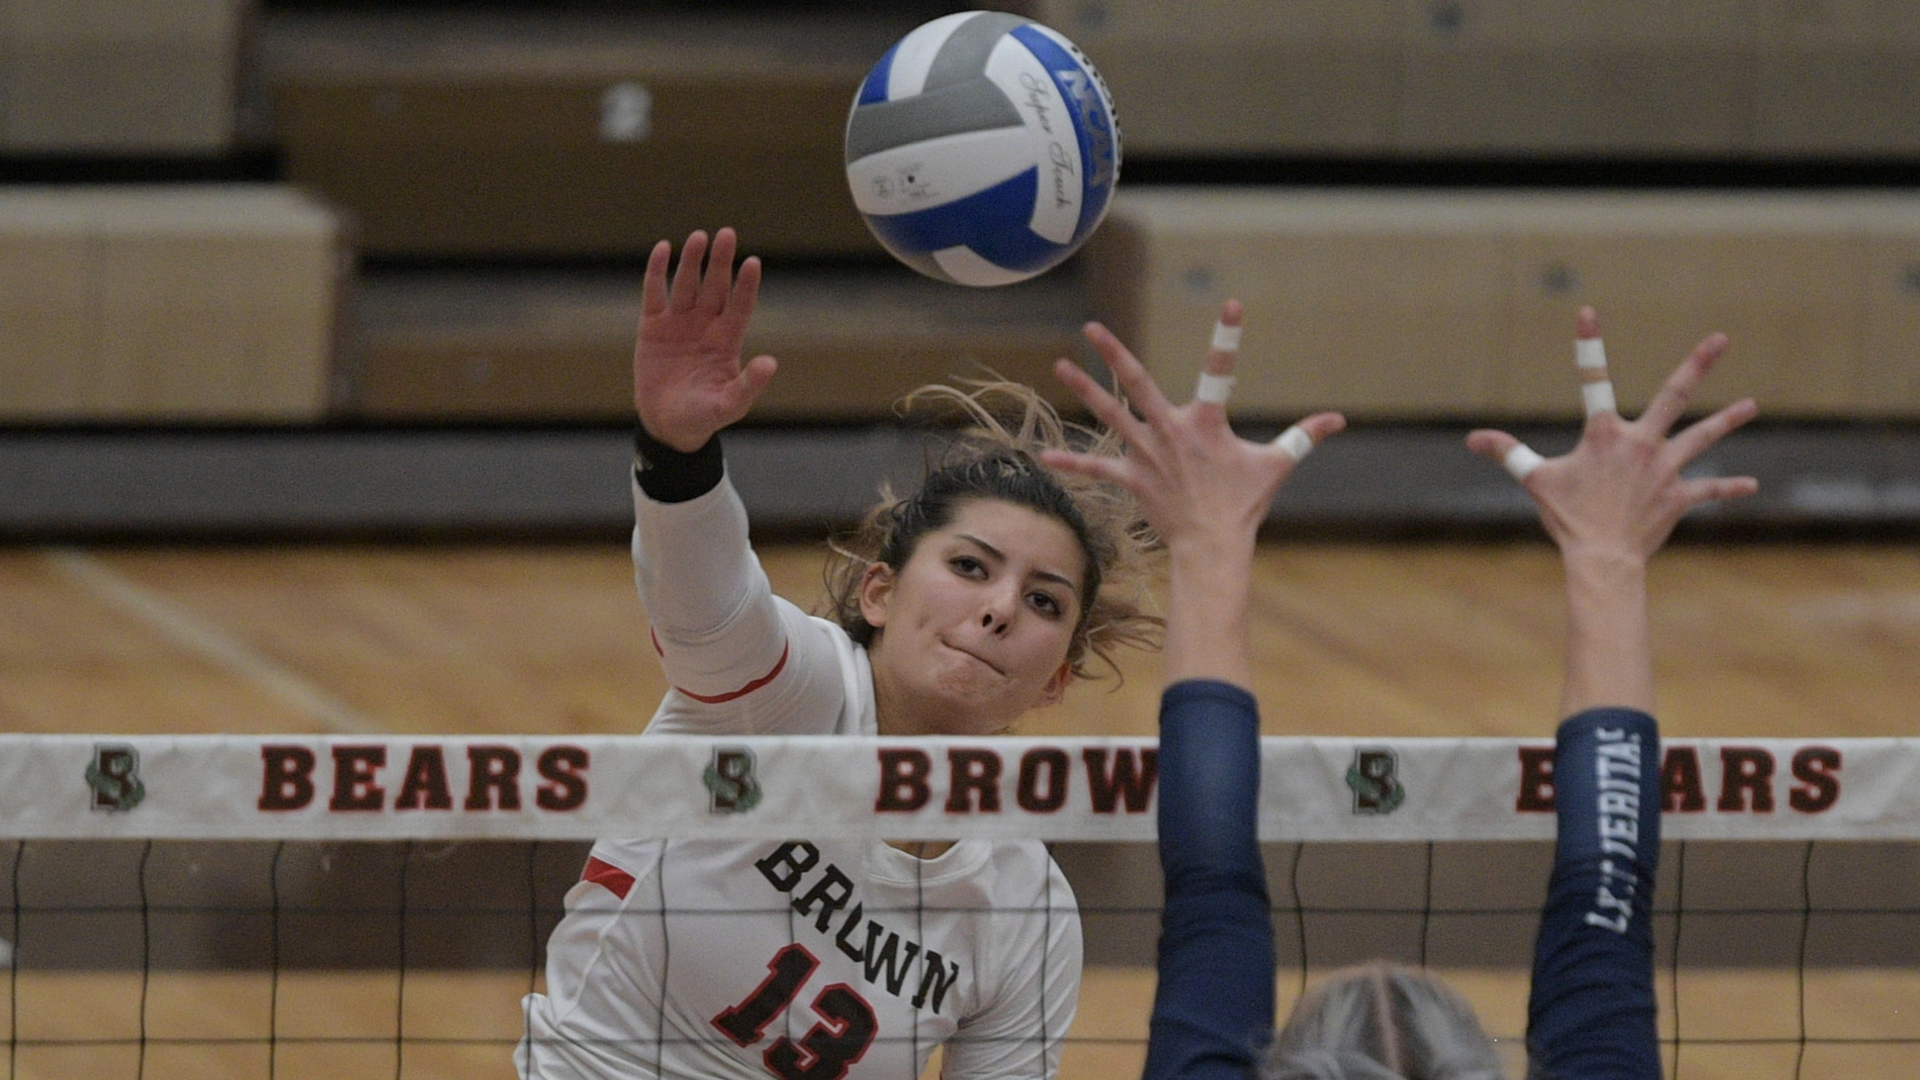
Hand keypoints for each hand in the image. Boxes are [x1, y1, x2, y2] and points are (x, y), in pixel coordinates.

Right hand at [634, 228, 777, 451]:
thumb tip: (771, 363)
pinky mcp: (652, 326)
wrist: (667, 426)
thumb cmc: (703, 417)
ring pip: (687, 284)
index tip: (753, 262)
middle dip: (721, 262)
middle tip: (727, 234)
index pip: (740, 305)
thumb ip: (749, 385)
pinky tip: (663, 248)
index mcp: (726, 340)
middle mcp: (705, 325)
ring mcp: (679, 323)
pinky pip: (654, 293)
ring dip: (692, 261)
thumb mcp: (729, 405)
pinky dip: (657, 271)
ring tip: (699, 237)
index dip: (746, 285)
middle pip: (715, 286)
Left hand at [1041, 301, 1343, 554]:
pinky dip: (1071, 462)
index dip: (1227, 336)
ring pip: (1110, 414)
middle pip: (1137, 384)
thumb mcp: (1275, 466)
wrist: (1212, 544)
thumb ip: (1303, 437)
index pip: (1220, 370)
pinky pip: (1096, 467)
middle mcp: (1170, 431)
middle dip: (1114, 354)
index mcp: (1205, 423)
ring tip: (1060, 364)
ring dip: (1084, 389)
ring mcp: (1146, 453)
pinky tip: (1044, 454)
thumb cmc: (1243, 504)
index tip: (1231, 304)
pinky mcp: (1131, 477)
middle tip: (1092, 327)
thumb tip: (1338, 419)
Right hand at [1467, 306, 1758, 566]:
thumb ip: (1508, 453)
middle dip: (1697, 365)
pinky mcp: (1680, 495)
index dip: (1587, 344)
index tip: (1587, 312)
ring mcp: (1665, 468)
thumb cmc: (1568, 518)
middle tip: (1720, 339)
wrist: (1603, 558)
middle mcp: (1641, 443)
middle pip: (1673, 396)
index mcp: (1605, 434)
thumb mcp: (1535, 480)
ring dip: (1728, 420)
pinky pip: (1709, 489)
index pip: (1592, 379)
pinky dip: (1730, 487)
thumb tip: (1472, 438)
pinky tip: (1752, 484)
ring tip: (1750, 405)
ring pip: (1702, 436)